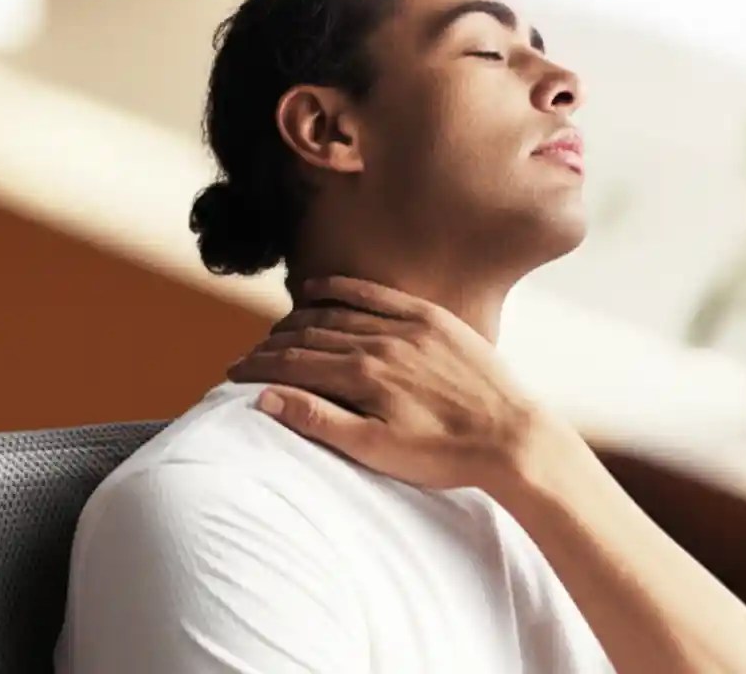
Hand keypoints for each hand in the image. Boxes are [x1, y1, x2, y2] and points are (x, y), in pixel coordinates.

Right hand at [226, 276, 577, 491]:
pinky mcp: (433, 318)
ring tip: (275, 333)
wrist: (513, 438)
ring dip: (298, 321)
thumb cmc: (444, 455)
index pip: (293, 364)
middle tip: (247, 357)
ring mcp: (408, 325)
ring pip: (338, 313)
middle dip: (270, 346)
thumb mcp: (376, 450)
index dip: (257, 369)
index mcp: (363, 376)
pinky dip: (342, 290)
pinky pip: (376, 294)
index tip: (232, 374)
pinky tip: (317, 290)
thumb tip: (265, 399)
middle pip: (309, 335)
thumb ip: (319, 420)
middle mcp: (380, 341)